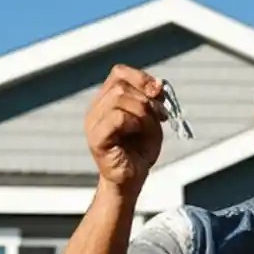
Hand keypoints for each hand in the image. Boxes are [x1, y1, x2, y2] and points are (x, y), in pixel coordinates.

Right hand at [84, 64, 166, 192]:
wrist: (132, 180)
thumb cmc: (140, 151)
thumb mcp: (152, 120)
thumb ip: (152, 101)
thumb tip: (157, 85)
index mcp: (107, 101)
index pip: (119, 73)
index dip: (141, 78)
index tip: (158, 92)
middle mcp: (96, 109)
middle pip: (121, 86)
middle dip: (147, 99)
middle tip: (160, 117)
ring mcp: (93, 123)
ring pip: (120, 98)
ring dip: (143, 112)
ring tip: (148, 130)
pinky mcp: (96, 138)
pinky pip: (117, 117)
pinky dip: (135, 123)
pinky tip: (137, 135)